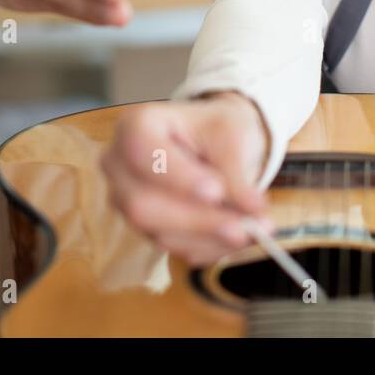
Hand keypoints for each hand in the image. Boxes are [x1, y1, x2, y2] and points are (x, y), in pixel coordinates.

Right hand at [100, 91, 273, 264]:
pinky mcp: (146, 229)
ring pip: (160, 233)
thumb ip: (236, 173)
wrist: (213, 142)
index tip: (216, 192)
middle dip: (198, 219)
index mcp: (135, 126)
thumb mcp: (232, 136)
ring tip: (254, 230)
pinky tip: (236, 235)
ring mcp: (127, 202)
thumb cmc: (216, 129)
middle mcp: (119, 167)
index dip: (176, 177)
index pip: (142, 153)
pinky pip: (176, 248)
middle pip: (143, 204)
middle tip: (247, 225)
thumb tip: (253, 211)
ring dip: (211, 238)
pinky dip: (212, 246)